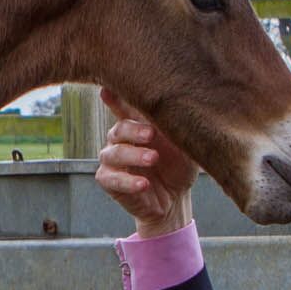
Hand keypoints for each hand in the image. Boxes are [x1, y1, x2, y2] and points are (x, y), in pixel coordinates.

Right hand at [95, 87, 198, 237]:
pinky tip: (144, 183)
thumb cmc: (178, 165)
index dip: (115, 98)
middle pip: (119, 129)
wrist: (176, 199)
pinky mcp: (108, 181)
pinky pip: (111, 179)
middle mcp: (119, 139)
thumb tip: (181, 106)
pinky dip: (127, 181)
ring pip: (113, 153)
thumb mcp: (182, 144)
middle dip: (134, 130)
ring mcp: (112, 159)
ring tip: (153, 159)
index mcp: (136, 124)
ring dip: (133, 155)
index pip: (124, 107)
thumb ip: (175, 128)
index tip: (109, 89)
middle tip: (151, 134)